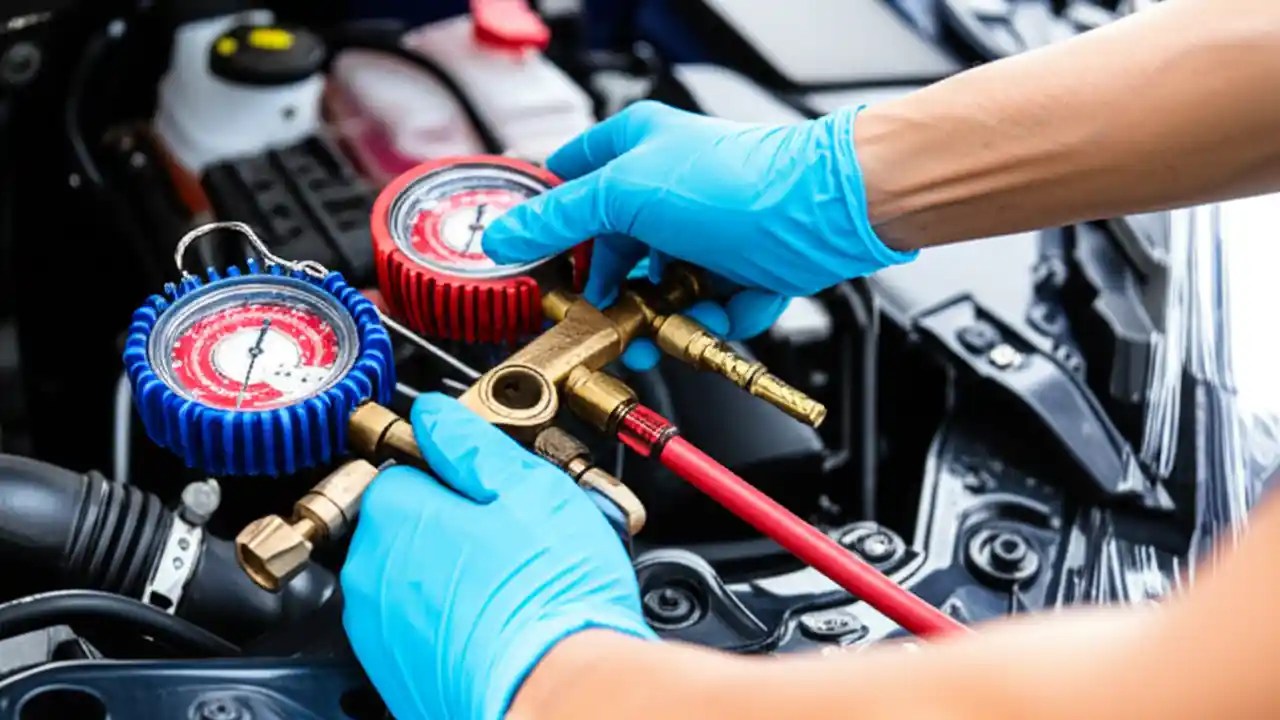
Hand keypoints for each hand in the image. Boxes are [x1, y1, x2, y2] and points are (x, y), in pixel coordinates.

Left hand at [341, 394, 654, 719]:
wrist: (557, 696)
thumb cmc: (548, 597)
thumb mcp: (527, 487)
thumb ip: (470, 443)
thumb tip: (435, 416)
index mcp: (394, 514)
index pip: (411, 468)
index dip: (461, 476)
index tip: (495, 492)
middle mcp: (369, 575)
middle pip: (411, 526)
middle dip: (457, 527)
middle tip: (517, 541)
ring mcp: (380, 634)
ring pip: (417, 580)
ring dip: (456, 576)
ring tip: (517, 587)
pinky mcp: (399, 678)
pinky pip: (424, 630)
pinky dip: (456, 625)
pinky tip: (502, 626)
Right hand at [483, 101, 915, 367]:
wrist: (828, 212)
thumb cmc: (741, 183)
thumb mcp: (625, 195)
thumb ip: (558, 219)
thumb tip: (504, 236)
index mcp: (633, 148)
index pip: (567, 184)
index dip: (549, 228)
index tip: (538, 269)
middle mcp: (666, 187)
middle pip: (614, 254)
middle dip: (617, 293)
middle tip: (610, 317)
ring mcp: (704, 231)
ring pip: (661, 290)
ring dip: (668, 315)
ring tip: (678, 320)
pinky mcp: (739, 268)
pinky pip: (709, 309)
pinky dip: (717, 318)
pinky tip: (728, 307)